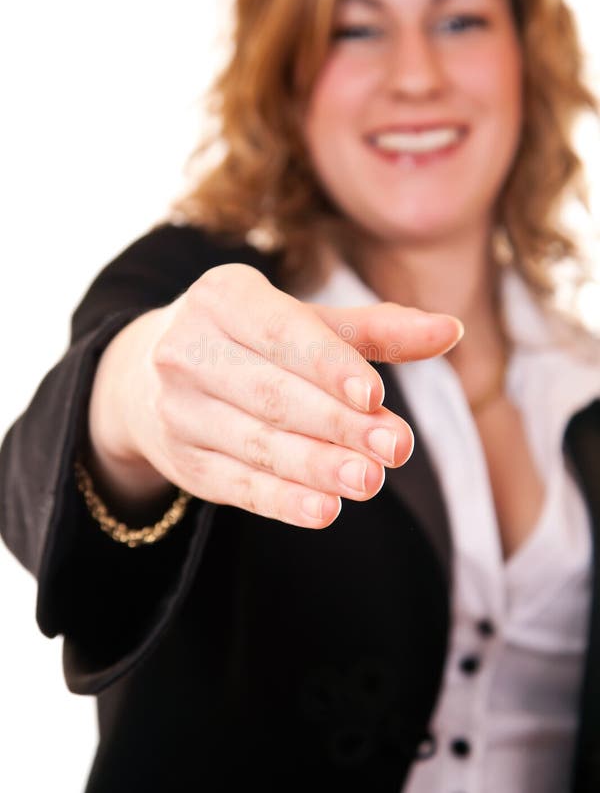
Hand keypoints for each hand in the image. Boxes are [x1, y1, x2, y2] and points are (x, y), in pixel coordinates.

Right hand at [90, 263, 462, 528]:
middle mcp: (187, 349)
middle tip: (394, 449)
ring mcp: (178, 409)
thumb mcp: (300, 321)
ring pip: (255, 442)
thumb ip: (374, 330)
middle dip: (335, 424)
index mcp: (222, 297)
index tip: (375, 396)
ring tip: (369, 482)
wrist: (146, 374)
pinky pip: (235, 484)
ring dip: (315, 466)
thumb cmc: (249, 339)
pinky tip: (323, 511)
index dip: (327, 364)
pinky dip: (280, 500)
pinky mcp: (182, 460)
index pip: (279, 332)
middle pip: (270, 393)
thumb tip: (450, 330)